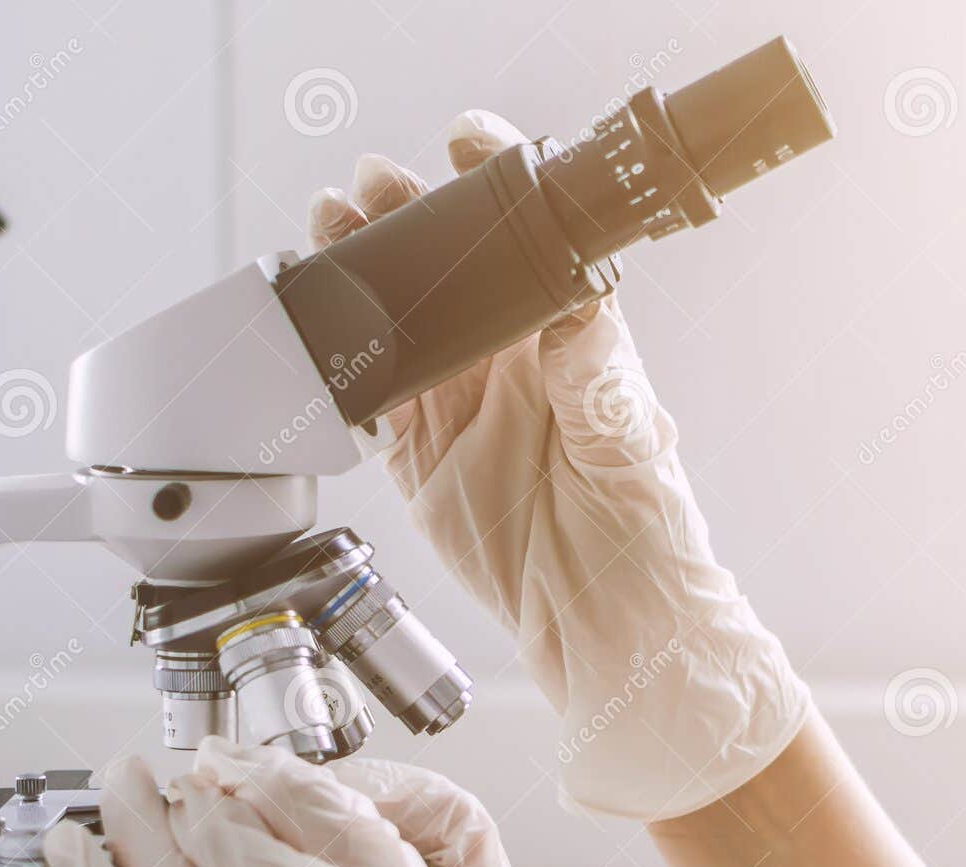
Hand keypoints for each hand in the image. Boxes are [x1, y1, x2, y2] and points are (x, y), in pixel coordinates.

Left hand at [43, 740, 560, 866]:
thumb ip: (448, 837)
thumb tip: (360, 783)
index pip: (306, 804)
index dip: (255, 767)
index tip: (231, 756)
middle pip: (232, 840)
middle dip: (193, 793)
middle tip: (176, 772)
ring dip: (136, 828)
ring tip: (121, 788)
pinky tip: (76, 854)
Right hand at [308, 111, 810, 820]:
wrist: (606, 624)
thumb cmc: (644, 532)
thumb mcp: (627, 442)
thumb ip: (594, 370)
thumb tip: (573, 292)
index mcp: (565, 341)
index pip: (529, 243)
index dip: (493, 186)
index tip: (463, 144)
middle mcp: (510, 366)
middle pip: (449, 273)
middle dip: (405, 220)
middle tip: (366, 186)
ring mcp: (461, 410)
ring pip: (400, 326)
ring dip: (364, 281)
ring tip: (325, 235)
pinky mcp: (421, 461)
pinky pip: (373, 402)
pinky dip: (344, 371)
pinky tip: (321, 336)